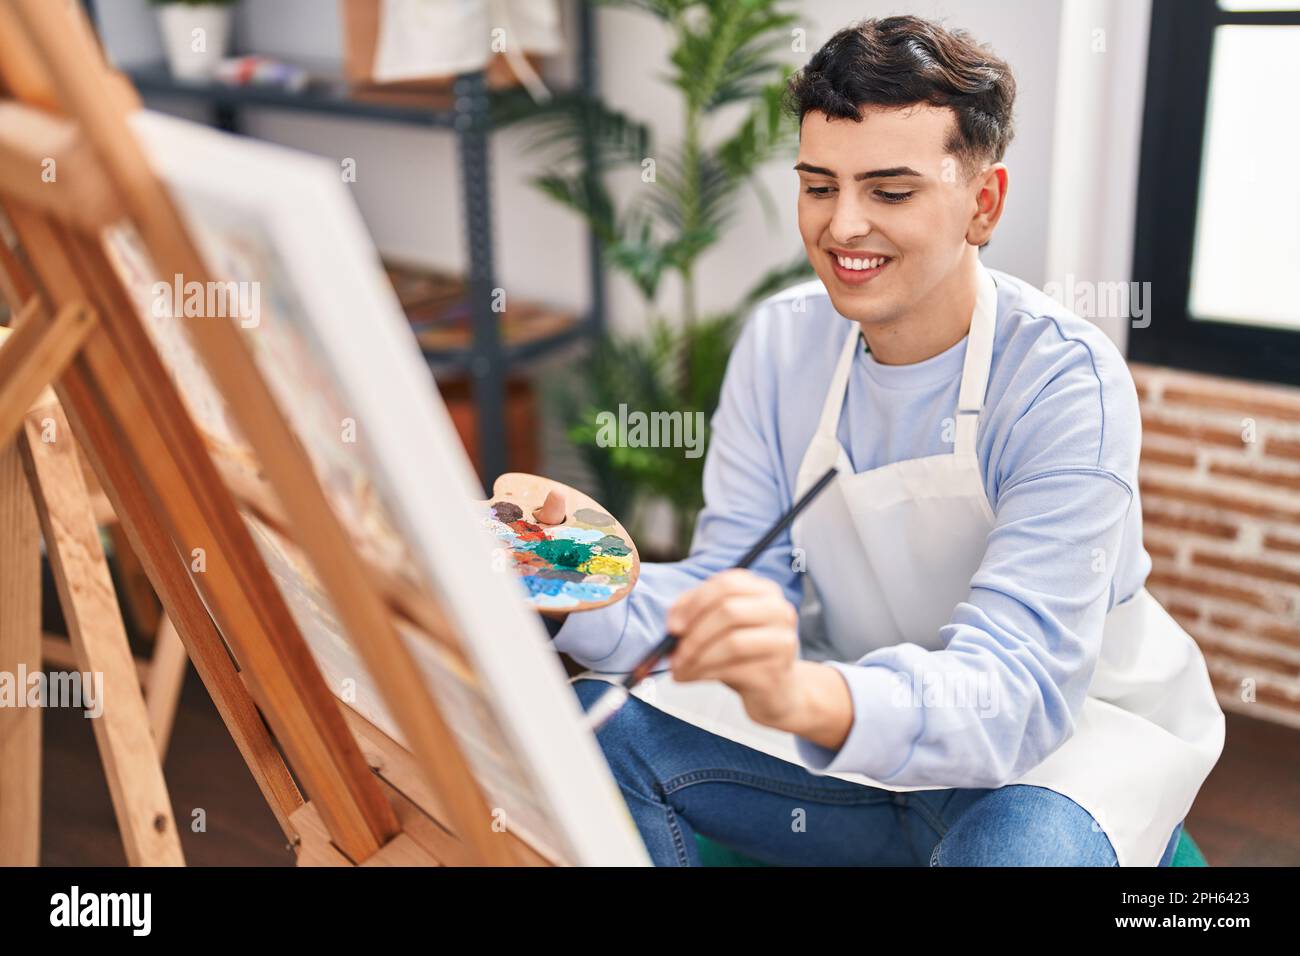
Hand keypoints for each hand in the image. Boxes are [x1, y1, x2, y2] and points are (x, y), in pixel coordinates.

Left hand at [665, 569, 804, 727]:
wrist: (774, 690)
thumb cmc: (741, 654)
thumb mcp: (717, 627)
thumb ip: (694, 616)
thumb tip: (673, 626)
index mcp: (763, 590)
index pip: (726, 583)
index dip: (694, 603)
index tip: (672, 627)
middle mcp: (778, 609)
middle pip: (728, 610)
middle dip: (693, 634)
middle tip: (672, 654)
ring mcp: (782, 639)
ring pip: (731, 642)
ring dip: (696, 658)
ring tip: (679, 670)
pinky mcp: (777, 669)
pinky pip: (733, 669)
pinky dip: (704, 674)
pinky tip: (692, 677)